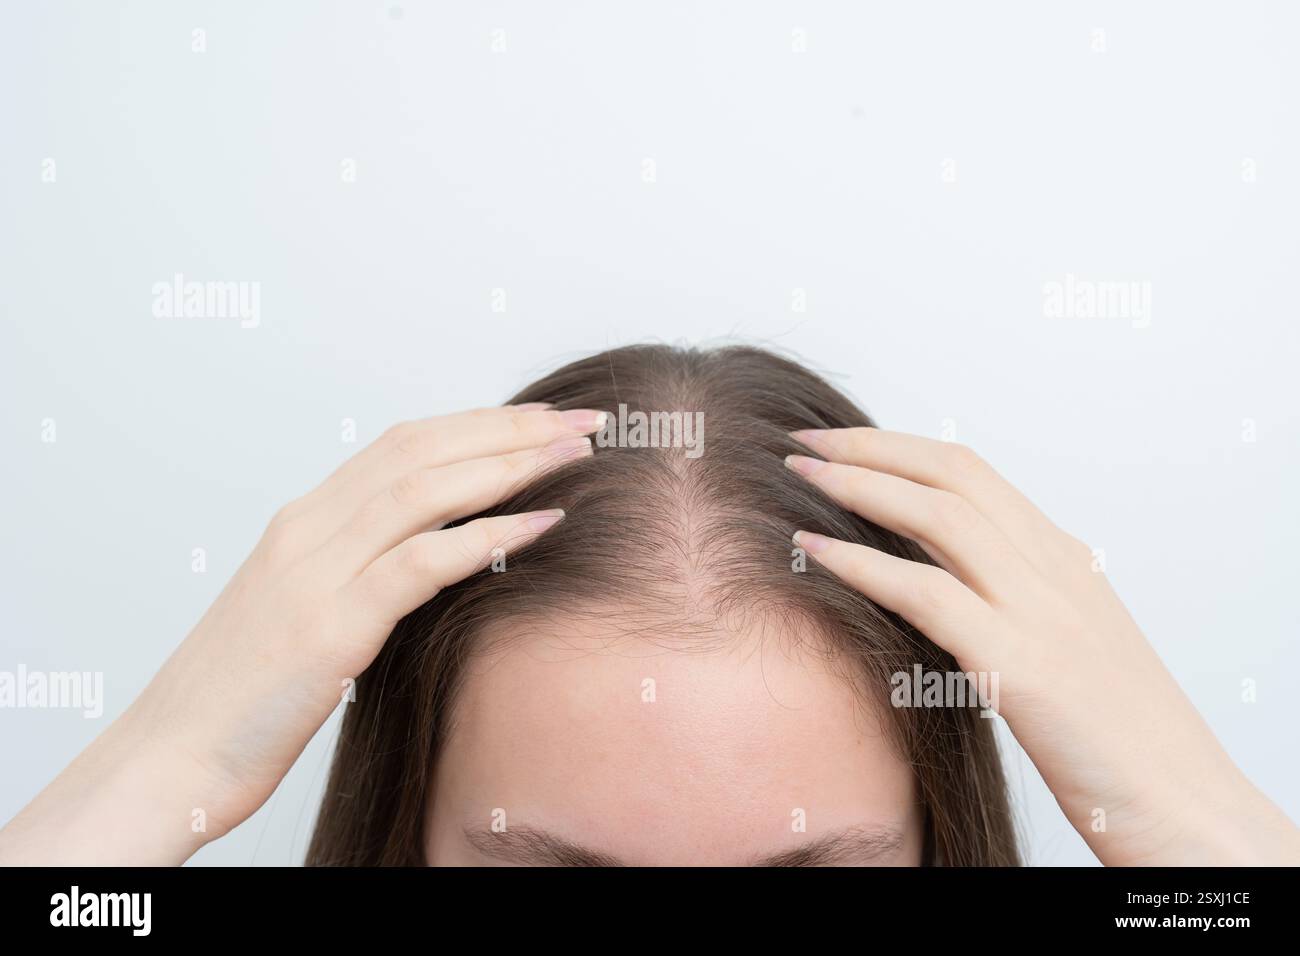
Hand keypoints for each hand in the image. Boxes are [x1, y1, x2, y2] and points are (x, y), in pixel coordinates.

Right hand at [0, 404, 602, 863]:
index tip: (543, 418)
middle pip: (424, 450)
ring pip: (425, 489)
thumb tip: (437, 557)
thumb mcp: (305, 614)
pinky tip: (542, 522)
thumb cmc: (242, 697)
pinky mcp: (327, 628)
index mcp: (303, 523)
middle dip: (510, 428)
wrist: (169, 758)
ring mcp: (315, 574)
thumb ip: (360, 573)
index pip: (404, 445)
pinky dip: (486, 535)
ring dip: (509, 464)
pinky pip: (420, 563)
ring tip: (577, 453)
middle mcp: (308, 531)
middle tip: (586, 419)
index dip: (479, 423)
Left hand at [786, 428, 1299, 864]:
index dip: (898, 449)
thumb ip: (1008, 599)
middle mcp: (1054, 569)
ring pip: (940, 517)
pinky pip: (927, 593)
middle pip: (952, 474)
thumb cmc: (1115, 736)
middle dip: (871, 448)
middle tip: (804, 441)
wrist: (1183, 803)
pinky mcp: (1024, 666)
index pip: (971, 473)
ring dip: (860, 487)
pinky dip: (861, 563)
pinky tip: (812, 549)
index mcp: (1063, 560)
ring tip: (797, 475)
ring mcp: (1042, 612)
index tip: (840, 445)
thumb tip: (930, 574)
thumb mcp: (1063, 643)